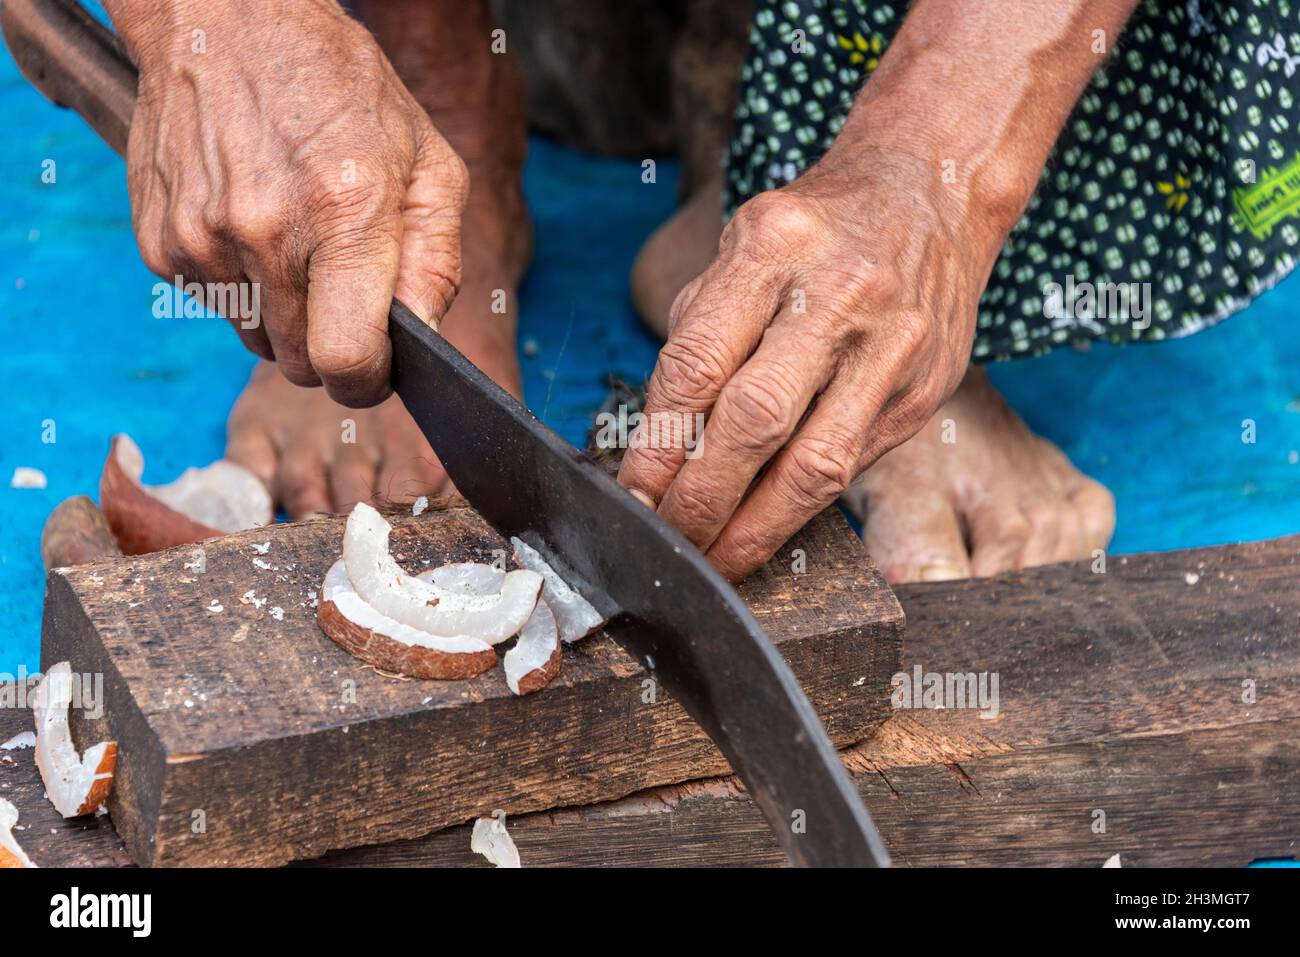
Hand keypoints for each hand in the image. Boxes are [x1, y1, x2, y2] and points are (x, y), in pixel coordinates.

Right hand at [112, 0, 467, 405]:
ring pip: (255, 340)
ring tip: (297, 243)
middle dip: (330, 346)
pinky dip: (239, 285)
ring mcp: (203, 239)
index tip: (378, 367)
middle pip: (300, 363)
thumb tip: (422, 338)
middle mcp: (265, 232)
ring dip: (283, 316)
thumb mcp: (428, 163)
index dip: (369, 380)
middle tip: (343, 293)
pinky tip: (252, 224)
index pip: (346, 360)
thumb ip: (436, 262)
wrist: (230, 22)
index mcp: (344, 214)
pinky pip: (213, 305)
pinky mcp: (161, 242)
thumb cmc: (344, 91)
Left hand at [618, 150, 991, 579]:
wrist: (931, 194)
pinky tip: (766, 527)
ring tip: (714, 559)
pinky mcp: (925, 392)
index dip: (658, 446)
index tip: (633, 494)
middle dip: (701, 499)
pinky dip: (801, 508)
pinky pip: (852, 467)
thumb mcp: (743, 249)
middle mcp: (839, 295)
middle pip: (754, 423)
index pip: (698, 366)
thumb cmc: (816, 232)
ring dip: (754, 527)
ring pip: (814, 466)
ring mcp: (893, 348)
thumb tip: (656, 447)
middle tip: (667, 540)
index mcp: (774, 248)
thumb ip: (701, 336)